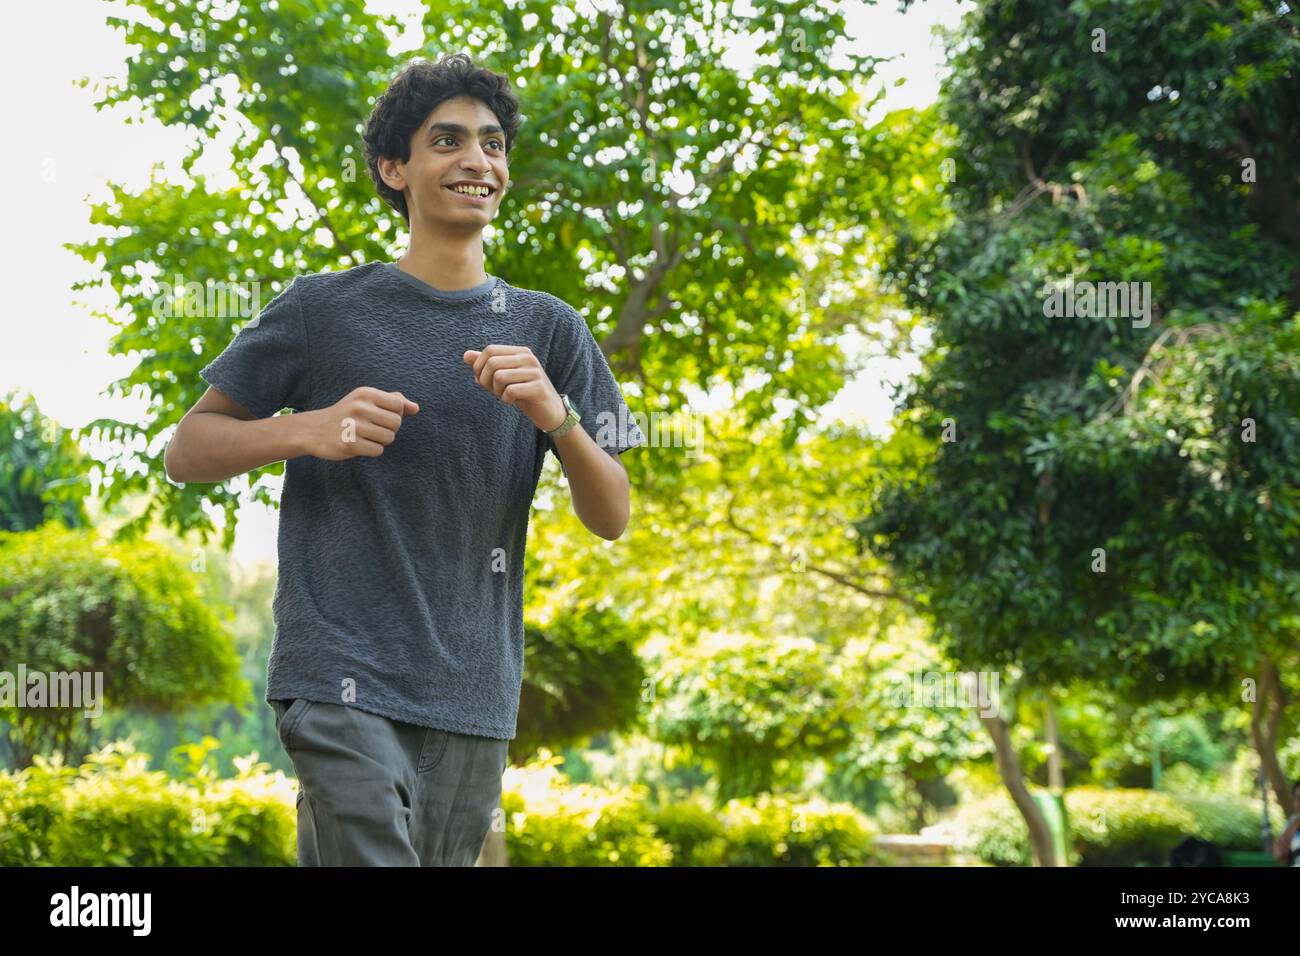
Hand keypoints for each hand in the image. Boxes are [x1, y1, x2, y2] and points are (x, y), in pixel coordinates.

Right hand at [301, 386, 418, 460]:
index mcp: (365, 393)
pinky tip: (359, 444)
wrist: (314, 430)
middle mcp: (360, 407)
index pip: (399, 405)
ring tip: (365, 436)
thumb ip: (392, 401)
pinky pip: (378, 450)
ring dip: (381, 441)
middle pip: (396, 423)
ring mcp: (354, 426)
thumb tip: (415, 408)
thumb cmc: (347, 414)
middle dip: (389, 429)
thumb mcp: (365, 401)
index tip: (381, 416)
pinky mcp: (350, 444)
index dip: (395, 414)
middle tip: (372, 428)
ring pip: (389, 438)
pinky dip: (372, 450)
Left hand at [463, 345, 565, 430]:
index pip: (490, 350)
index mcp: (520, 352)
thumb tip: (466, 355)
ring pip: (499, 376)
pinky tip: (512, 401)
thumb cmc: (523, 393)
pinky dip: (506, 399)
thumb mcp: (503, 378)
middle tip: (494, 390)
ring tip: (504, 395)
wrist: (548, 411)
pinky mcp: (538, 387)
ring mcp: (535, 372)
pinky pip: (510, 391)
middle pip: (492, 362)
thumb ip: (485, 365)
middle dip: (486, 380)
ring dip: (496, 390)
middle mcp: (528, 358)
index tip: (483, 380)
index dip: (479, 366)